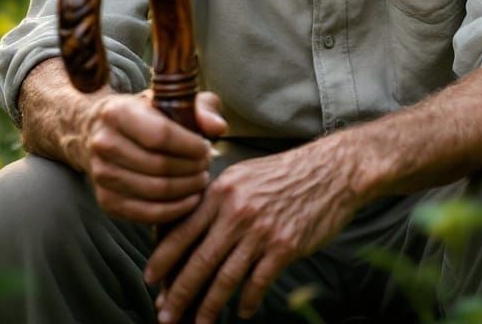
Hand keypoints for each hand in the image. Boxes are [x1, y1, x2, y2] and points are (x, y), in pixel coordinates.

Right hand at [84, 90, 226, 223]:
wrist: (100, 130)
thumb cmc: (145, 113)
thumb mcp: (172, 100)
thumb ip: (200, 108)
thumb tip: (218, 128)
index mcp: (117, 113)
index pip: (160, 135)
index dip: (189, 146)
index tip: (206, 147)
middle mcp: (104, 144)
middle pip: (158, 166)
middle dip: (191, 169)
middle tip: (206, 165)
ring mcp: (101, 175)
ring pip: (154, 191)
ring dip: (186, 189)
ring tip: (200, 179)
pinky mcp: (106, 201)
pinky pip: (146, 213)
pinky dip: (174, 210)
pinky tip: (190, 199)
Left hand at [144, 133, 361, 323]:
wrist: (331, 171)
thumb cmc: (285, 173)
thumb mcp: (244, 174)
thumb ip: (217, 199)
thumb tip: (188, 225)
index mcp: (222, 191)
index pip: (182, 230)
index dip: (163, 259)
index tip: (150, 280)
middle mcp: (237, 211)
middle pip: (199, 261)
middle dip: (178, 293)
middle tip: (164, 315)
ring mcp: (261, 231)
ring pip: (225, 279)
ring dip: (208, 308)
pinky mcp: (284, 247)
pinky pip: (258, 283)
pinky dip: (248, 302)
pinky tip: (243, 311)